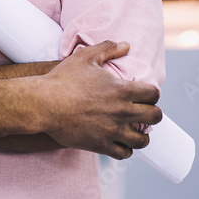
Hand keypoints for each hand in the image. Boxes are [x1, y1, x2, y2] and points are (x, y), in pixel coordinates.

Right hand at [34, 40, 161, 159]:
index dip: (152, 94)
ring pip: (142, 140)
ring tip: (135, 131)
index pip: (153, 94)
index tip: (145, 95)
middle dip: (152, 114)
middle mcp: (122, 111)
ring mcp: (112, 130)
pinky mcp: (101, 145)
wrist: (43, 104)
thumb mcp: (85, 57)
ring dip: (142, 135)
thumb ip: (108, 48)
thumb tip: (126, 45)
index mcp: (122, 90)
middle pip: (155, 117)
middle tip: (144, 112)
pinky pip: (124, 154)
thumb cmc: (63, 79)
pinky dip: (125, 150)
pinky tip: (120, 143)